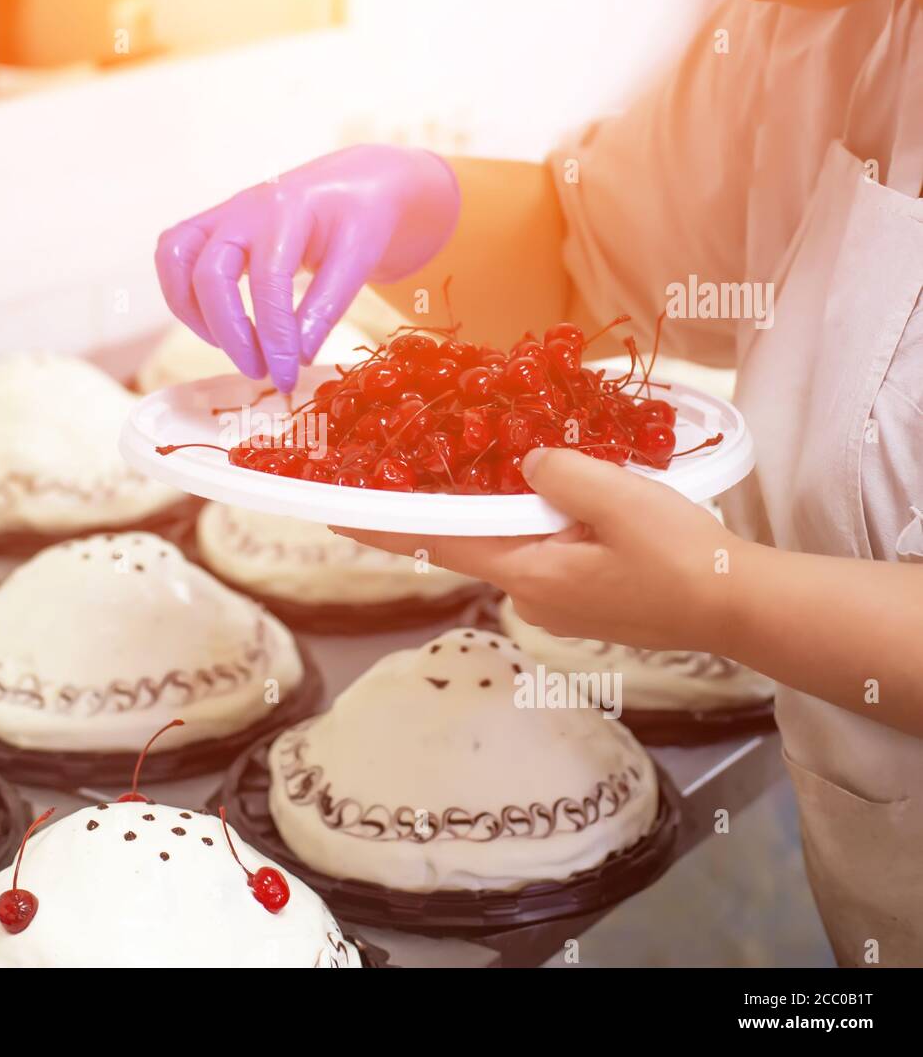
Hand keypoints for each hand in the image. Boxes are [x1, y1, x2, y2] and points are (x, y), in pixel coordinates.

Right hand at [154, 145, 459, 391]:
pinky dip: (183, 295)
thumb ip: (327, 307)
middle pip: (209, 272)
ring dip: (192, 312)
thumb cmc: (363, 217)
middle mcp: (246, 207)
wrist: (358, 180)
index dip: (273, 336)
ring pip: (174, 257)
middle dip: (229, 333)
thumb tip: (297, 359)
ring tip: (232, 348)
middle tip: (261, 371)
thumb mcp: (361, 259)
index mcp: (289, 210)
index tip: (287, 376)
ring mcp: (223, 214)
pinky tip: (219, 326)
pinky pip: (174, 255)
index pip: (268, 281)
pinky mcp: (212, 226)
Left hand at [334, 447, 743, 652]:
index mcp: (526, 573)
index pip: (436, 543)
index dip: (382, 525)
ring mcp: (557, 603)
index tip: (332, 511)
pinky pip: (545, 552)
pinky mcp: (584, 600)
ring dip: (507, 512)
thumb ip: (559, 472)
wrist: (736, 608)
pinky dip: (541, 525)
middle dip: (454, 504)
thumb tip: (526, 462)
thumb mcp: (618, 498)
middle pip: (474, 540)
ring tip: (516, 473)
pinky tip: (566, 502)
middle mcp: (530, 596)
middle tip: (435, 461)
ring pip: (515, 543)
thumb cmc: (680, 557)